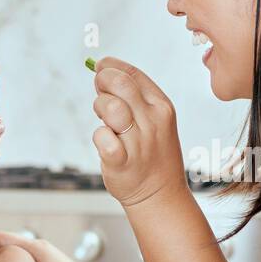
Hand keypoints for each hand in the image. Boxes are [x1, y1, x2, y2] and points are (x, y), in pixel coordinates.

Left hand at [89, 56, 187, 207]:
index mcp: (162, 106)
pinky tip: (107, 144)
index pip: (132, 74)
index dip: (110, 67)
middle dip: (102, 81)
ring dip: (100, 109)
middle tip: (99, 91)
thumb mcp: (154, 120)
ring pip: (110, 107)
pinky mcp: (122, 162)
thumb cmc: (151, 153)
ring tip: (106, 122)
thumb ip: (133, 97)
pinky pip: (101, 137)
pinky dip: (99, 137)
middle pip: (119, 83)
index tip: (100, 69)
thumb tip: (101, 70)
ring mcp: (139, 142)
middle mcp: (153, 121)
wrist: (161, 194)